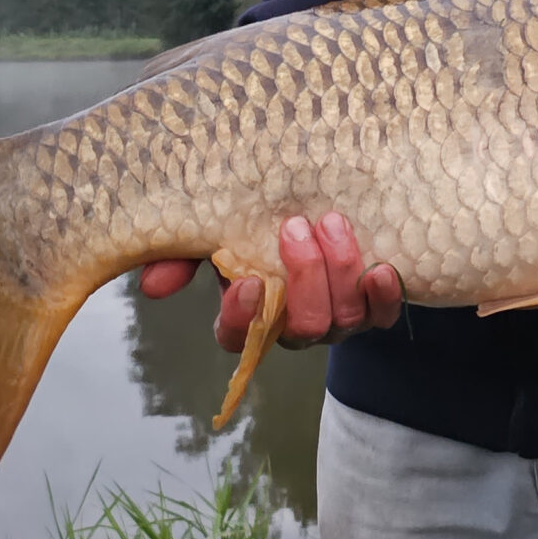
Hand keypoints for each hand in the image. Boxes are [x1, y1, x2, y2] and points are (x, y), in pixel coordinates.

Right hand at [138, 212, 403, 352]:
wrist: (316, 202)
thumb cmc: (257, 216)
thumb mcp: (218, 225)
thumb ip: (184, 252)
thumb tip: (153, 285)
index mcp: (250, 312)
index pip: (239, 336)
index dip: (242, 317)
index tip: (247, 280)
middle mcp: (294, 324)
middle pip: (302, 328)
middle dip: (302, 279)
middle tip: (296, 227)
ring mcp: (336, 319)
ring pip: (342, 320)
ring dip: (340, 273)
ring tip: (333, 223)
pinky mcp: (373, 307)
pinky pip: (383, 317)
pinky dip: (384, 297)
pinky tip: (383, 269)